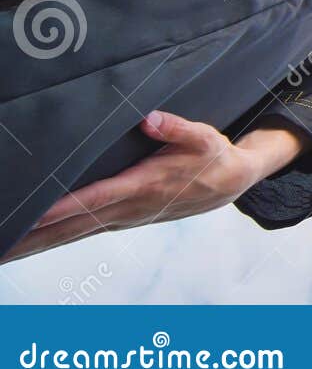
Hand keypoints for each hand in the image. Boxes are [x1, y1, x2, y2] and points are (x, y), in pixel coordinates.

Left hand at [0, 112, 302, 263]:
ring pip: (73, 234)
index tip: (31, 215)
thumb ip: (176, 128)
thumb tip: (150, 118)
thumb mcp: (204, 136)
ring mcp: (125, 218)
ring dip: (38, 244)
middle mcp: (129, 208)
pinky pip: (82, 231)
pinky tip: (35, 242)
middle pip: (73, 226)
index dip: (61, 208)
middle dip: (35, 237)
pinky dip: (55, 238)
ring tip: (6, 250)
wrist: (231, 183)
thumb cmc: (214, 156)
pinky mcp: (124, 219)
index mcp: (144, 186)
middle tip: (0, 248)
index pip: (93, 199)